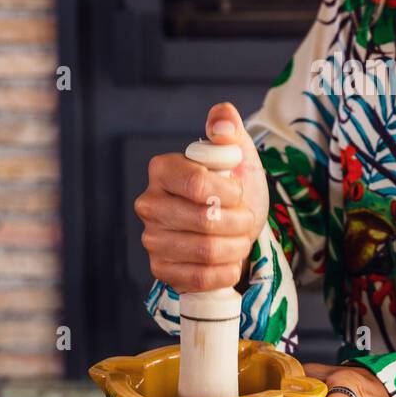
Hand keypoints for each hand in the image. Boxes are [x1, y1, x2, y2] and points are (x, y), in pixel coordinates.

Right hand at [135, 102, 269, 292]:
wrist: (235, 227)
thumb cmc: (233, 188)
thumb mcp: (238, 155)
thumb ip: (228, 130)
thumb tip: (222, 118)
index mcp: (162, 169)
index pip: (197, 184)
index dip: (229, 192)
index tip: (239, 191)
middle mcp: (149, 204)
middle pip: (205, 221)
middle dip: (239, 222)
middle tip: (247, 219)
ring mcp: (152, 239)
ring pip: (206, 251)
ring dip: (236, 246)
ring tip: (240, 237)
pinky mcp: (161, 270)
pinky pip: (201, 278)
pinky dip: (226, 271)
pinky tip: (229, 259)